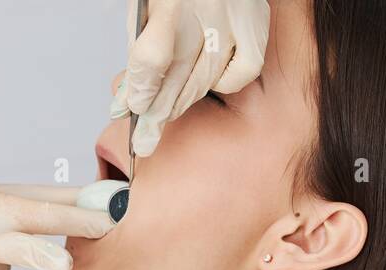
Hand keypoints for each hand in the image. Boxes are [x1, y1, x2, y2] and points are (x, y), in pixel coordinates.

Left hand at [111, 0, 270, 156]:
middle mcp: (206, 6)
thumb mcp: (148, 4)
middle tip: (145, 140)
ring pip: (206, 78)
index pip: (153, 56)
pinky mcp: (256, 24)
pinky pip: (242, 71)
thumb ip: (139, 44)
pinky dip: (223, 83)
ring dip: (182, 102)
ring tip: (165, 117)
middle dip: (157, 112)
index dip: (141, 88)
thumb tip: (129, 96)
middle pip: (179, 75)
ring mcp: (235, 16)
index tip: (132, 110)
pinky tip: (207, 82)